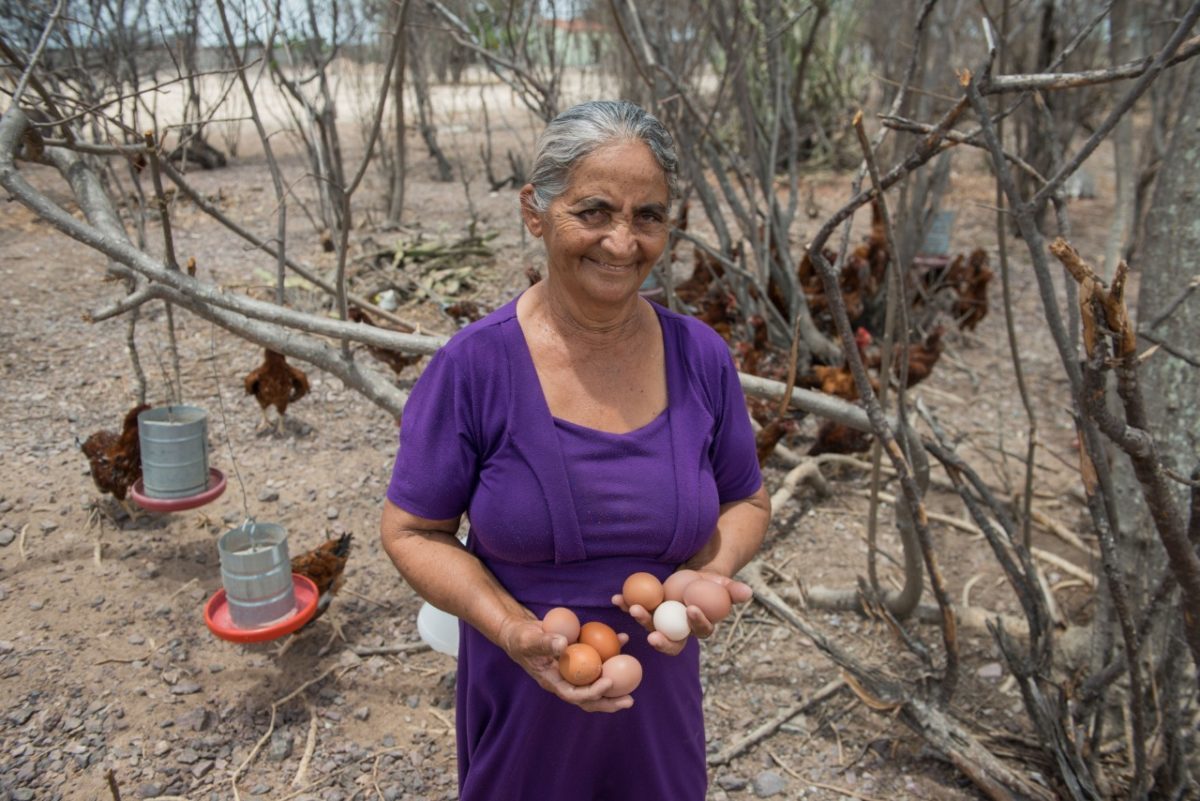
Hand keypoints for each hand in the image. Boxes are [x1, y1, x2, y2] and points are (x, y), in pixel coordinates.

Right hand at [497, 616, 633, 712]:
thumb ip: (544, 642)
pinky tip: (624, 640)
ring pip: (596, 681)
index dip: (592, 693)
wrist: (521, 633)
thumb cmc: (522, 638)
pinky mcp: (580, 658)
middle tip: (629, 701)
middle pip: (590, 698)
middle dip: (610, 702)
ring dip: (615, 684)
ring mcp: (574, 671)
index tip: (608, 683)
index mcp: (554, 683)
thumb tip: (564, 644)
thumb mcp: (529, 640)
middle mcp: (566, 681)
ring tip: (634, 683)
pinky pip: (598, 659)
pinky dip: (611, 652)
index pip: (575, 695)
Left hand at [612, 571, 752, 656]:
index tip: (691, 609)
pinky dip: (627, 604)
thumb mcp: (724, 585)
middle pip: (671, 641)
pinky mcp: (650, 611)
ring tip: (634, 608)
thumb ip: (734, 590)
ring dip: (641, 619)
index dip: (696, 623)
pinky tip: (617, 598)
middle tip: (653, 636)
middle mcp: (679, 630)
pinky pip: (637, 609)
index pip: (699, 631)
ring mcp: (662, 622)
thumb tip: (748, 592)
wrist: (694, 577)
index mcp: (699, 628)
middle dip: (662, 641)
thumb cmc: (712, 584)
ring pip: (651, 625)